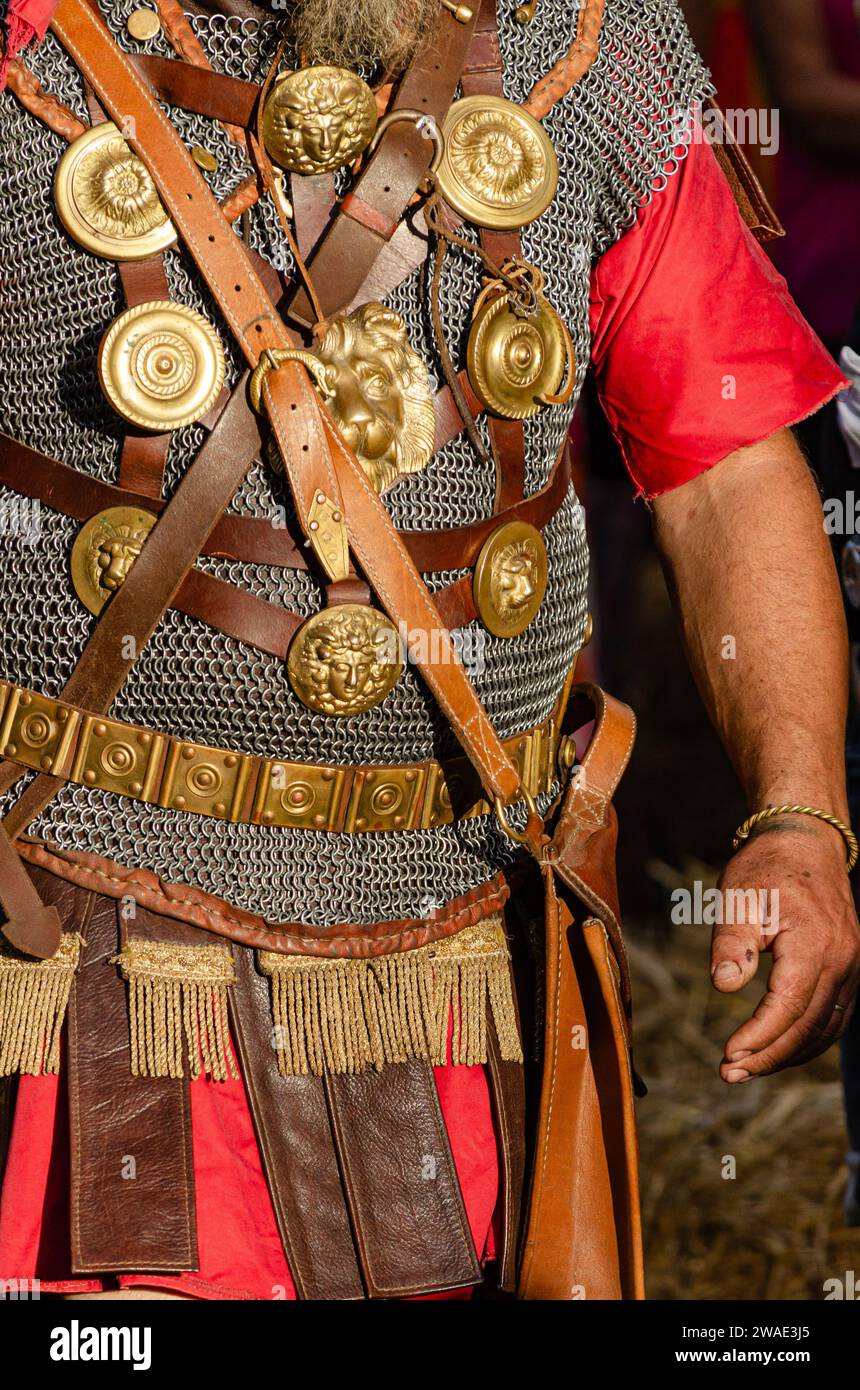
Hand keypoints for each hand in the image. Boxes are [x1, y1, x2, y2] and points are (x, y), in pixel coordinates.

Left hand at [711, 820, 859, 1081]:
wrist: (805, 843)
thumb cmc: (766, 868)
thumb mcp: (738, 897)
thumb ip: (731, 941)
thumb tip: (725, 986)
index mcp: (815, 944)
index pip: (789, 1007)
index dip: (759, 1038)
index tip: (727, 1057)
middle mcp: (842, 960)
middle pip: (809, 1026)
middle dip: (769, 1056)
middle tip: (729, 1074)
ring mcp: (851, 966)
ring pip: (826, 1028)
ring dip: (788, 1054)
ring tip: (748, 1069)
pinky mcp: (849, 969)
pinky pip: (835, 1016)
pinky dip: (809, 1039)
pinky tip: (780, 1049)